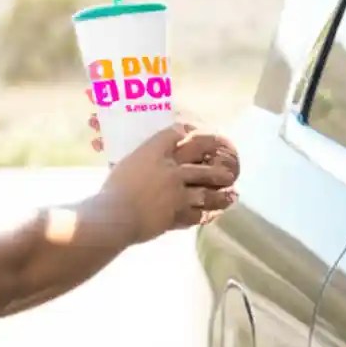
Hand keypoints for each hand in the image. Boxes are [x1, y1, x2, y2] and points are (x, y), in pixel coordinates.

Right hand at [90, 113, 239, 229]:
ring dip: (221, 192)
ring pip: (207, 188)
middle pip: (200, 156)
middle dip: (217, 157)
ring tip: (233, 192)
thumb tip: (146, 162)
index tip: (195, 132)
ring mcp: (178, 191)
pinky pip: (199, 213)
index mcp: (153, 153)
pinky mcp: (179, 212)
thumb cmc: (113, 190)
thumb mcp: (125, 166)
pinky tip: (215, 214)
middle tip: (230, 162)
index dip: (188, 130)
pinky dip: (208, 214)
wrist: (114, 216)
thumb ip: (141, 161)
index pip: (174, 133)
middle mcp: (171, 168)